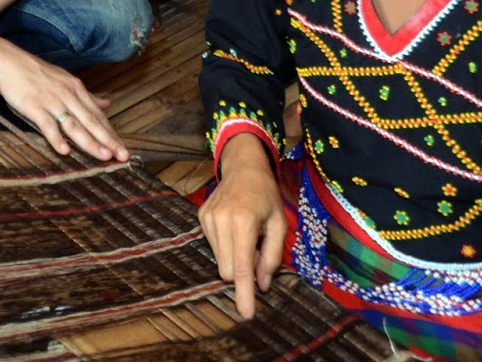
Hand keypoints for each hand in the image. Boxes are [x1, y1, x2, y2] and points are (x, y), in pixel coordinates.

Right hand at [0, 49, 125, 161]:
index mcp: (76, 89)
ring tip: (103, 155)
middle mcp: (68, 95)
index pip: (98, 114)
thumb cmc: (36, 72)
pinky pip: (48, 124)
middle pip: (91, 121)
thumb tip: (107, 104)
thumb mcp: (65, 79)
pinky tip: (64, 151)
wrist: (9, 62)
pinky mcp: (35, 106)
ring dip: (90, 141)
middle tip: (123, 155)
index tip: (123, 147)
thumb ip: (87, 95)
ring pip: (74, 125)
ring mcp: (52, 101)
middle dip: (108, 140)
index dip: (111, 132)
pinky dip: (56, 138)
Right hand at [197, 133, 286, 318]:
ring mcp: (207, 218)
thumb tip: (262, 284)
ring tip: (246, 236)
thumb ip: (272, 256)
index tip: (245, 314)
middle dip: (243, 272)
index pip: (242, 267)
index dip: (244, 293)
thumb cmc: (266, 195)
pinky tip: (234, 229)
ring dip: (234, 258)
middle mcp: (221, 220)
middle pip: (228, 270)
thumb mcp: (279, 224)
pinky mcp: (201, 217)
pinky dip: (226, 247)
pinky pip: (213, 247)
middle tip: (257, 251)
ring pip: (219, 261)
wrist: (243, 166)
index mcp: (244, 221)